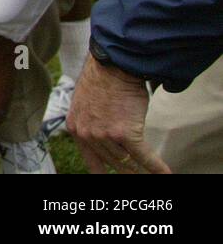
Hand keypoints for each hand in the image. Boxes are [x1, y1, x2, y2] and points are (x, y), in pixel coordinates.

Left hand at [68, 54, 170, 173]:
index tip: (111, 178)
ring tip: (150, 174)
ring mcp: (105, 135)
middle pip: (112, 162)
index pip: (91, 160)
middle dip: (127, 169)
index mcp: (76, 128)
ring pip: (127, 160)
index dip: (103, 172)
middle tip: (137, 175)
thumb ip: (91, 122)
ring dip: (141, 168)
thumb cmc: (103, 80)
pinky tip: (166, 174)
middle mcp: (87, 134)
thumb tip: (104, 135)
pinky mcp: (125, 133)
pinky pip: (144, 156)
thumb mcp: (86, 104)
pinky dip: (157, 167)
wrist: (112, 65)